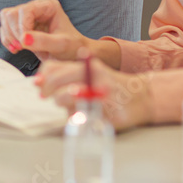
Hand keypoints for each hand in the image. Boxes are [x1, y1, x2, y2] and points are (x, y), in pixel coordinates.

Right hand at [0, 0, 88, 61]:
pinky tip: (17, 48)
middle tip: (22, 47)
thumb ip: (44, 41)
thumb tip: (24, 39)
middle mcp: (35, 6)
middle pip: (11, 14)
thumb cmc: (71, 47)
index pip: (25, 10)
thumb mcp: (61, 45)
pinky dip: (7, 39)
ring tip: (20, 48)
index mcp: (48, 5)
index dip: (21, 27)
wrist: (70, 55)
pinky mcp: (20, 24)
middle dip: (14, 33)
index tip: (25, 43)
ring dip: (9, 36)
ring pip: (5, 19)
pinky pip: (4, 27)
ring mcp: (26, 15)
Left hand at [34, 57, 153, 130]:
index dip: (43, 78)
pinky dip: (79, 116)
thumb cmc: (110, 85)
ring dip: (64, 104)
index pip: (54, 68)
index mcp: (86, 66)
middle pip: (57, 82)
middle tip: (50, 98)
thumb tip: (38, 83)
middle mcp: (93, 77)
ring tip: (74, 105)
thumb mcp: (89, 73)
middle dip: (49, 91)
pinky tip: (87, 113)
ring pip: (67, 99)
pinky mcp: (108, 112)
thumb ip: (65, 75)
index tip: (39, 86)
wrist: (143, 96)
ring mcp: (101, 95)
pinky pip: (82, 116)